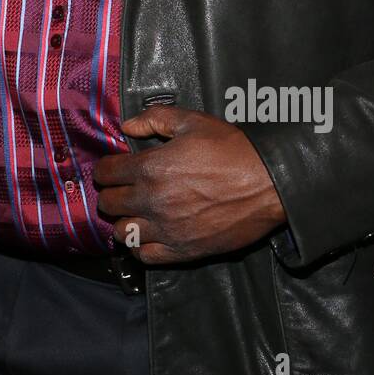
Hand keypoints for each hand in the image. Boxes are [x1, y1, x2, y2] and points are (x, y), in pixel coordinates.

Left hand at [93, 104, 286, 262]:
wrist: (268, 185)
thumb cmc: (232, 150)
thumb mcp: (192, 122)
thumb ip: (154, 119)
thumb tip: (127, 125)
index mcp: (150, 167)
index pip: (105, 173)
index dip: (105, 169)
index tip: (112, 168)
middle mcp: (152, 200)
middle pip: (109, 203)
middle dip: (111, 193)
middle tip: (122, 189)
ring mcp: (166, 228)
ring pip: (122, 233)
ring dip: (123, 221)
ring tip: (134, 213)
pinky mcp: (183, 250)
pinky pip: (145, 255)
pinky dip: (140, 246)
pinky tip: (147, 235)